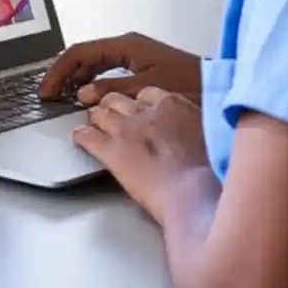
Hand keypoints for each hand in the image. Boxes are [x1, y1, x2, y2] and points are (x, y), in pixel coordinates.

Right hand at [39, 32, 200, 105]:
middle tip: (48, 95)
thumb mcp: (147, 89)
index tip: (48, 90)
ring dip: (76, 80)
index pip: (80, 53)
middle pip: (84, 56)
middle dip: (63, 75)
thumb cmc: (192, 85)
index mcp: (127, 45)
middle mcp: (128, 46)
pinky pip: (106, 71)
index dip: (59, 72)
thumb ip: (113, 90)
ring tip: (61, 98)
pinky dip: (92, 83)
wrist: (220, 87)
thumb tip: (84, 94)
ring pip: (94, 64)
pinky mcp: (140, 67)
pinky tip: (87, 98)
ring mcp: (134, 55)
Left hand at [74, 88, 208, 224]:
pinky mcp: (110, 151)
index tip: (139, 111)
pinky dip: (81, 137)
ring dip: (96, 120)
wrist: (193, 194)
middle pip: (118, 99)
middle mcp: (146, 112)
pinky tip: (80, 139)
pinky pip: (87, 137)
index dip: (139, 104)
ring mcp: (125, 130)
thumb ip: (190, 127)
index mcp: (173, 105)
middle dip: (112, 107)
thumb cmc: (208, 174)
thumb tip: (187, 133)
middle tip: (111, 117)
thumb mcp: (207, 137)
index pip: (146, 93)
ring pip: (100, 114)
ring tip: (93, 125)